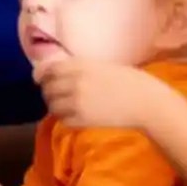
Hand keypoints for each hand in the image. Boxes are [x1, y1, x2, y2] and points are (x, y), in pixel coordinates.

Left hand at [34, 58, 166, 129]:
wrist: (147, 102)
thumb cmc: (131, 81)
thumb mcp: (102, 65)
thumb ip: (81, 68)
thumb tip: (60, 73)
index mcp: (80, 65)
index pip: (48, 69)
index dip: (41, 75)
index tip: (39, 78)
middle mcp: (74, 82)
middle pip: (48, 88)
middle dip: (48, 92)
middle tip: (55, 95)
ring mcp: (77, 102)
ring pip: (53, 106)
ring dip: (55, 106)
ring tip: (65, 107)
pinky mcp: (82, 120)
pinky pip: (63, 120)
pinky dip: (65, 118)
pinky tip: (75, 116)